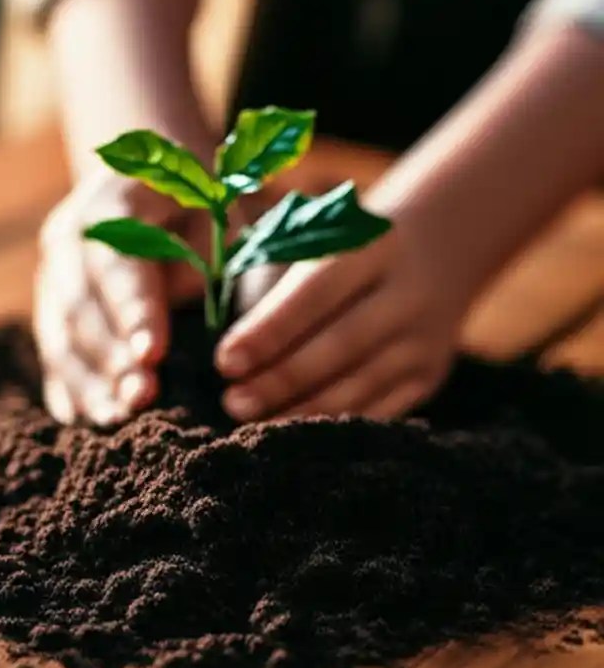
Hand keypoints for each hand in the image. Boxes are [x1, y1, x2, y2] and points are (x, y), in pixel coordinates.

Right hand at [35, 169, 204, 424]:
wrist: (163, 189)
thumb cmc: (206, 212)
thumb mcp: (222, 222)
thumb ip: (222, 271)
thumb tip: (222, 341)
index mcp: (112, 203)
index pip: (117, 263)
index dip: (132, 311)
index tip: (153, 354)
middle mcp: (68, 242)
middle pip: (78, 307)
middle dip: (109, 359)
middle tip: (141, 399)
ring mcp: (51, 279)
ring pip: (58, 338)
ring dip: (87, 385)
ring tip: (117, 420)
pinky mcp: (49, 315)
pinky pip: (52, 360)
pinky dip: (70, 393)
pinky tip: (89, 422)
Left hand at [215, 227, 472, 420]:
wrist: (443, 245)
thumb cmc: (350, 246)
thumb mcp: (322, 234)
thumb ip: (274, 272)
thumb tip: (231, 346)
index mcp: (373, 247)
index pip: (315, 295)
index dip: (268, 332)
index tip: (225, 362)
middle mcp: (408, 295)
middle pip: (341, 346)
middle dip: (281, 380)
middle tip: (233, 402)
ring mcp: (425, 340)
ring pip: (360, 386)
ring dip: (303, 411)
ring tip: (256, 423)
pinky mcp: (430, 375)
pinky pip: (379, 409)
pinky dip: (333, 423)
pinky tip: (295, 433)